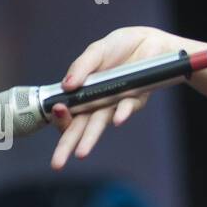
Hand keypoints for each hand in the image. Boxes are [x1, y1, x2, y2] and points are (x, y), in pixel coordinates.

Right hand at [49, 25, 189, 169]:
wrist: (149, 42)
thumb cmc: (119, 48)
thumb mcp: (97, 51)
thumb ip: (81, 66)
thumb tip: (66, 85)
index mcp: (83, 92)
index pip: (67, 112)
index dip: (60, 117)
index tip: (56, 112)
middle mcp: (98, 102)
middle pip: (79, 127)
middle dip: (66, 145)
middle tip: (56, 164)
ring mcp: (115, 103)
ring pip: (100, 124)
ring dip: (90, 138)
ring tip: (80, 154)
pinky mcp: (135, 99)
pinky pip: (127, 108)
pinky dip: (122, 113)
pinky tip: (117, 119)